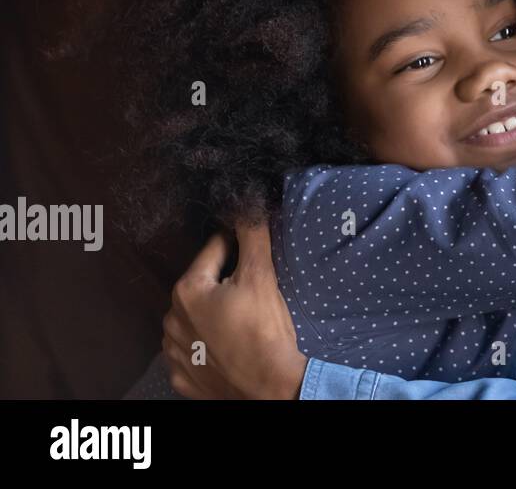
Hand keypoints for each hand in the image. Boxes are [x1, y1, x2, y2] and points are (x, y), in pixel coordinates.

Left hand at [162, 222, 306, 399]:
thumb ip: (252, 236)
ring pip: (195, 318)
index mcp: (187, 290)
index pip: (214, 250)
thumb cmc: (263, 331)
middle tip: (251, 293)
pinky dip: (207, 345)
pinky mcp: (182, 376)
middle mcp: (171, 319)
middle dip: (224, 283)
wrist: (267, 388)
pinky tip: (228, 346)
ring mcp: (174, 351)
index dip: (238, 247)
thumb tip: (246, 206)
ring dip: (213, 314)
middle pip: (203, 285)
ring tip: (241, 322)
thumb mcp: (261, 276)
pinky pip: (193, 350)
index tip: (253, 254)